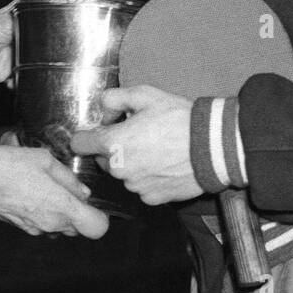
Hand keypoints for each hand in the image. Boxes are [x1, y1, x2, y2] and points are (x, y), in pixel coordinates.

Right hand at [0, 144, 108, 238]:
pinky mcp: (23, 227)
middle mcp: (52, 223)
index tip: (94, 204)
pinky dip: (43, 212)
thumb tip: (81, 191)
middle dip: (78, 211)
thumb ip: (68, 178)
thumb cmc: (11, 168)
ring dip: (60, 211)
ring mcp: (37, 228)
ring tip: (47, 188)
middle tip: (68, 190)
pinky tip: (33, 193)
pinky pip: (43, 223)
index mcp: (63, 207)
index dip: (100, 216)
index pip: (97, 227)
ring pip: (60, 226)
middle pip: (78, 227)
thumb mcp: (45, 161)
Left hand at [71, 85, 200, 204]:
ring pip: (124, 174)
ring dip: (134, 163)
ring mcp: (136, 186)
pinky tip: (166, 164)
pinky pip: (143, 187)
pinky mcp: (152, 198)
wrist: (212, 147)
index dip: (89, 135)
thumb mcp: (145, 94)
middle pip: (104, 160)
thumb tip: (104, 110)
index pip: (80, 143)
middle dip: (115, 148)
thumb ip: (114, 98)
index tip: (101, 131)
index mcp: (113, 143)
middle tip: (140, 134)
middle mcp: (119, 169)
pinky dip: (150, 177)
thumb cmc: (180, 120)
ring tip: (158, 148)